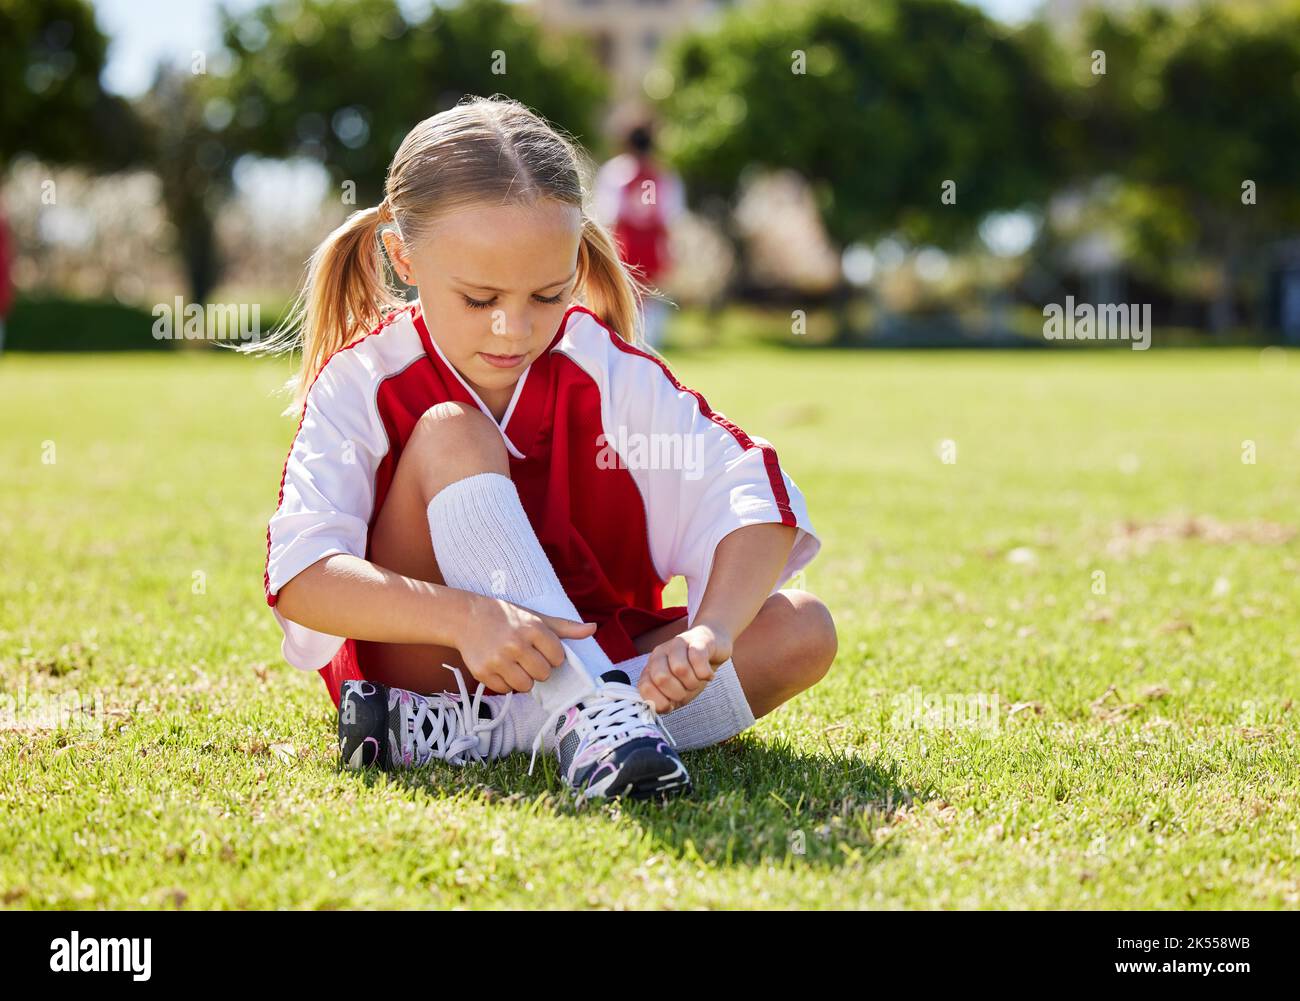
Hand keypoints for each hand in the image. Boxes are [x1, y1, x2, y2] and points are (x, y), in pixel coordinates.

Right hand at [459, 595, 595, 694]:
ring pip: (525, 686)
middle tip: (525, 657)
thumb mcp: (536, 617)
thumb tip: (593, 628)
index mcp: (533, 628)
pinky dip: (504, 683)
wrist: (466, 617)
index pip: (558, 658)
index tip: (540, 649)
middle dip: (538, 669)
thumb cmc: (507, 617)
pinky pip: (505, 690)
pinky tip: (499, 667)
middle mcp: (516, 644)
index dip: (552, 656)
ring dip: (523, 679)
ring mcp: (498, 660)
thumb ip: (565, 627)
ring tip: (514, 664)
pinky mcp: (483, 672)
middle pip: (544, 674)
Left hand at [638, 623, 732, 713]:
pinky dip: (705, 673)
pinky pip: (698, 658)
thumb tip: (658, 709)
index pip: (644, 687)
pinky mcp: (698, 639)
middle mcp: (660, 653)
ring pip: (680, 669)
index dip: (661, 701)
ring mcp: (678, 643)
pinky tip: (708, 674)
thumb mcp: (677, 690)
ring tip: (698, 680)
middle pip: (662, 678)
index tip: (673, 702)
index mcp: (651, 667)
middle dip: (679, 692)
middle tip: (688, 689)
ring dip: (693, 682)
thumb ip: (664, 700)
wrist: (713, 645)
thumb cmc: (693, 671)